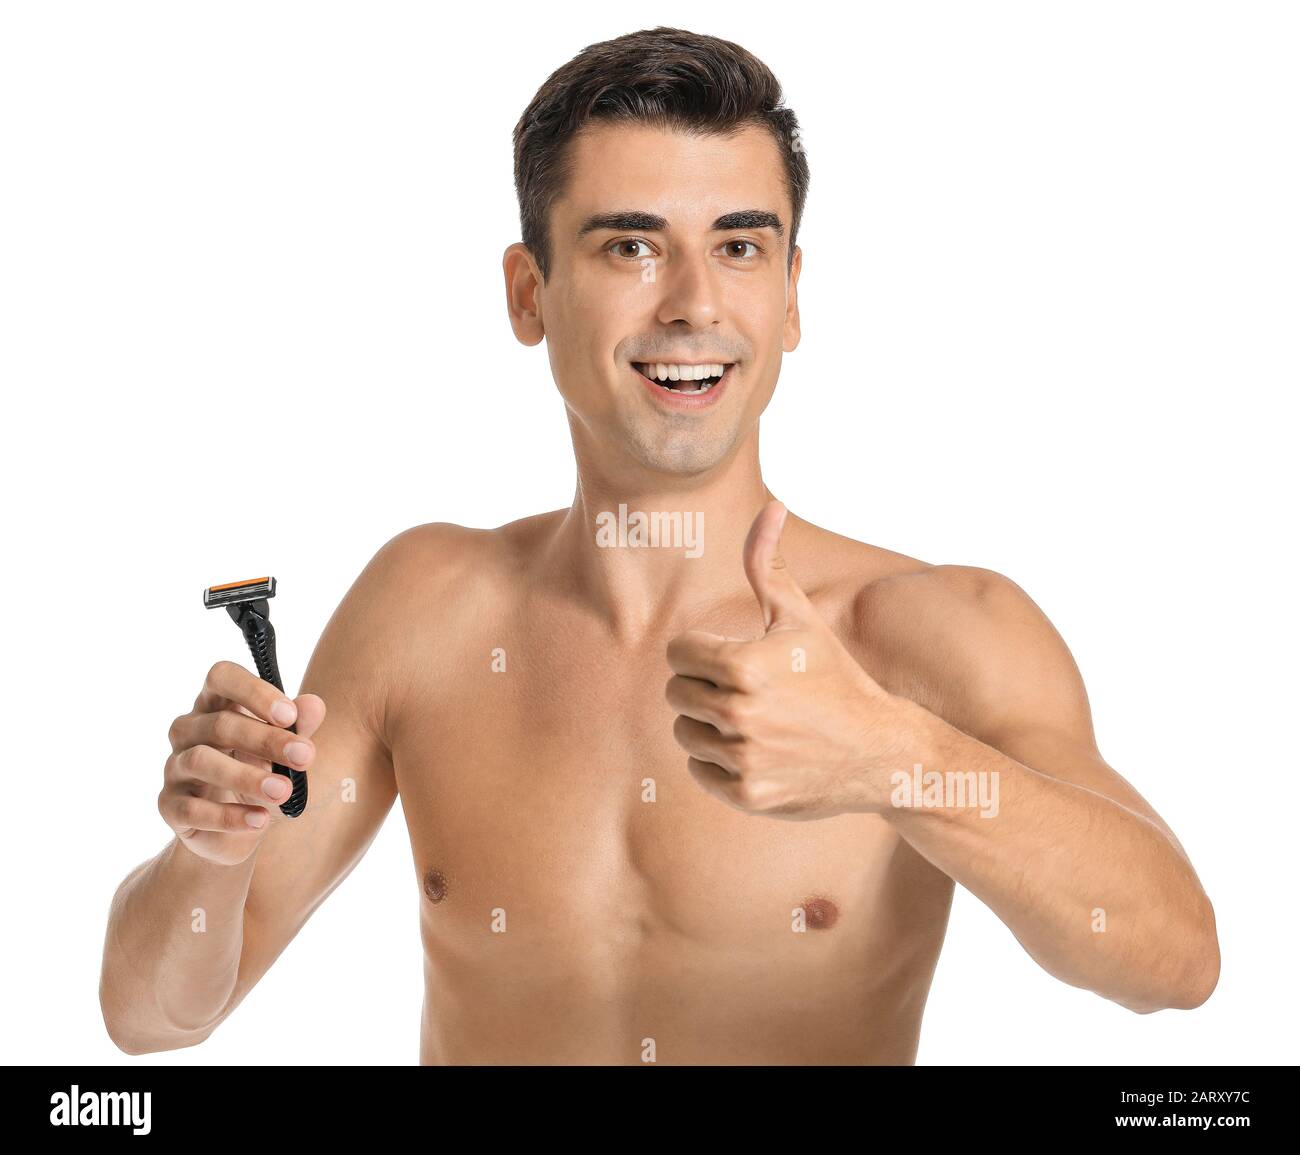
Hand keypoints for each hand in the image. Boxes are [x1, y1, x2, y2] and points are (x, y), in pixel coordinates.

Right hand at [161, 661, 325, 863]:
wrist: (235, 827)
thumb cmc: (260, 771)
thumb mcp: (285, 749)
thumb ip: (299, 727)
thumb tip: (314, 705)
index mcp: (216, 704)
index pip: (222, 677)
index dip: (254, 691)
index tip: (290, 716)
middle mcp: (188, 730)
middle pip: (220, 724)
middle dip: (266, 740)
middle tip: (305, 756)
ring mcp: (174, 767)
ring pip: (201, 762)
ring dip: (246, 777)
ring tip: (283, 792)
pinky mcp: (169, 805)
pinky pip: (192, 809)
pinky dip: (229, 816)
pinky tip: (259, 820)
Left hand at [665, 501, 912, 819]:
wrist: (880, 749)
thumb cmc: (833, 675)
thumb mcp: (800, 619)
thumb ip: (768, 565)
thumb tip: (771, 506)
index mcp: (743, 664)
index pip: (678, 653)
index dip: (703, 653)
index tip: (734, 659)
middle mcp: (739, 713)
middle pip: (676, 693)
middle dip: (704, 688)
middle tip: (746, 691)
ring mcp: (743, 757)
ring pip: (685, 732)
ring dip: (710, 726)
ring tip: (754, 721)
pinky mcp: (747, 794)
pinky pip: (699, 770)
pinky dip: (720, 763)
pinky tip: (758, 751)